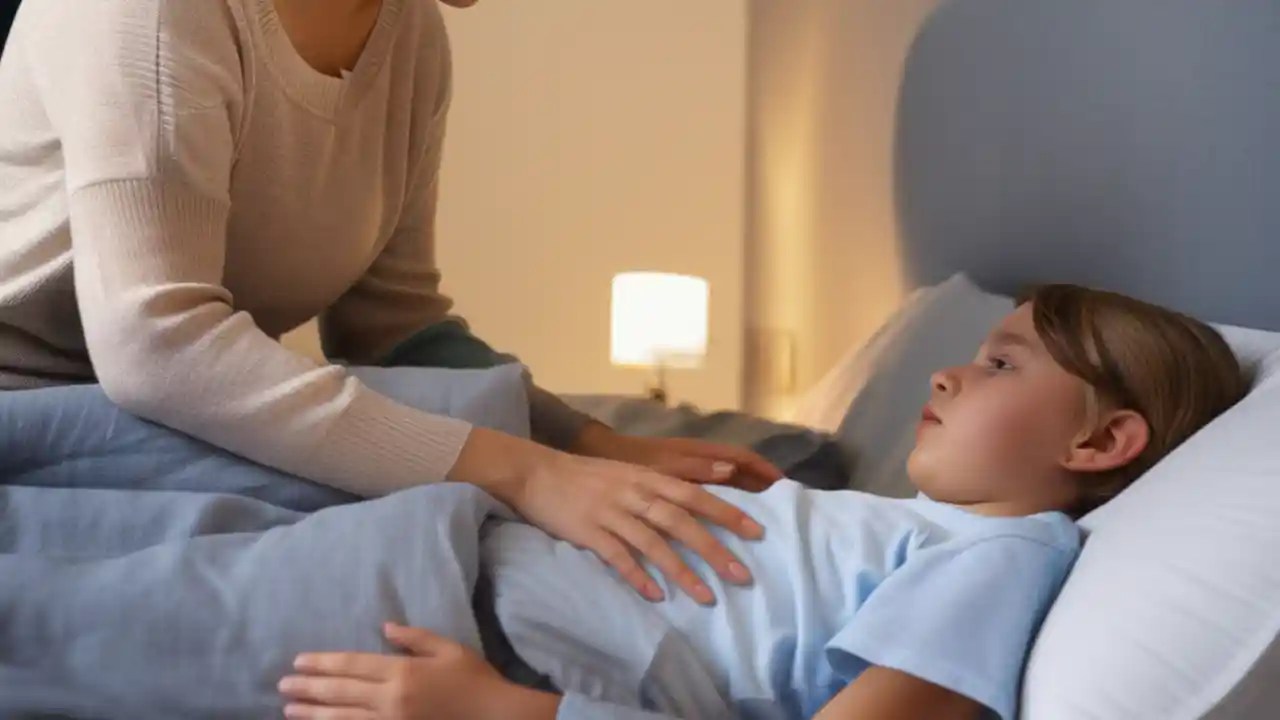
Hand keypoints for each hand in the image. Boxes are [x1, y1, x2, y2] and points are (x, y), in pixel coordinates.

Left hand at [279, 623, 557, 719]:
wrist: (496, 717)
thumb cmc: (475, 679)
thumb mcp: (448, 649)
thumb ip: (414, 638)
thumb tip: (384, 628)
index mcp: (402, 672)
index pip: (353, 665)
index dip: (323, 663)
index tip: (298, 662)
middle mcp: (391, 699)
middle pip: (341, 692)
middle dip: (308, 688)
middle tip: (281, 685)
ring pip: (342, 719)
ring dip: (313, 713)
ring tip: (289, 710)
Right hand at [451, 428, 765, 604]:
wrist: (535, 471)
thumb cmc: (586, 475)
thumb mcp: (627, 472)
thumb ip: (659, 486)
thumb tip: (696, 504)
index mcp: (647, 477)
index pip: (695, 495)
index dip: (727, 513)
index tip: (757, 533)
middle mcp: (634, 492)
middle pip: (683, 522)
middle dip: (716, 549)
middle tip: (744, 575)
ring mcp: (611, 512)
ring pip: (654, 543)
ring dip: (683, 572)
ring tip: (707, 597)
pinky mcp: (588, 530)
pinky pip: (618, 556)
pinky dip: (638, 576)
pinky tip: (656, 596)